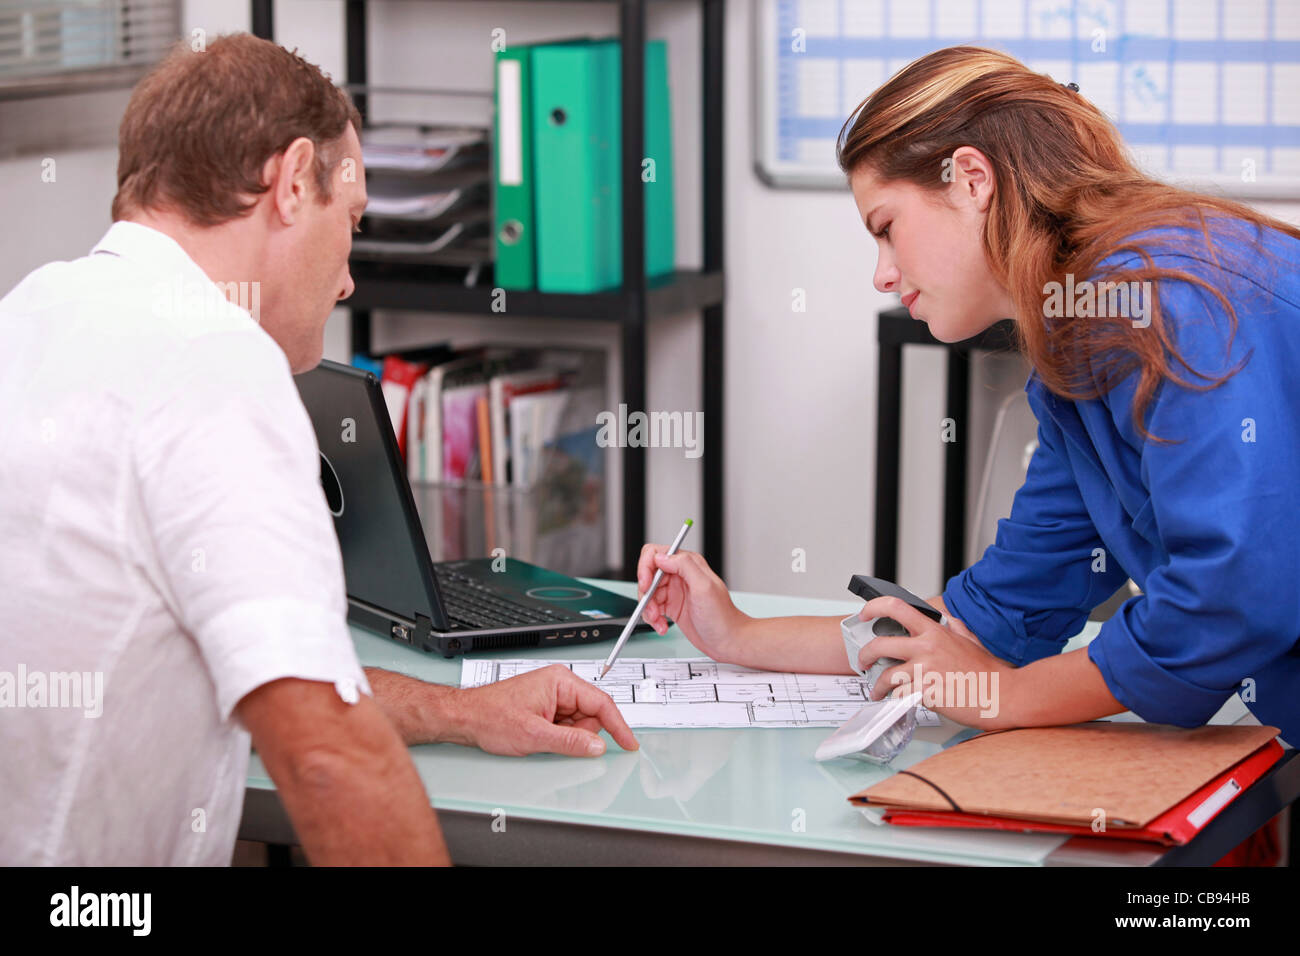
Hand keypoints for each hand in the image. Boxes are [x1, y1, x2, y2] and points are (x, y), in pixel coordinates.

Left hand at [451, 664, 638, 756]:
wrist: (466, 718)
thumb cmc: (490, 715)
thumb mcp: (534, 734)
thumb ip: (570, 741)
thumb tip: (597, 746)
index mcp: (560, 681)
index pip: (602, 702)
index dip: (618, 725)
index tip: (628, 742)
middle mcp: (559, 686)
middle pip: (592, 715)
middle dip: (580, 734)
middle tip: (555, 741)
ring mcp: (553, 698)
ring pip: (579, 724)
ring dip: (567, 737)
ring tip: (540, 738)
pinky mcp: (547, 710)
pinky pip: (566, 727)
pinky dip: (559, 738)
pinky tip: (539, 738)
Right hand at [635, 543, 748, 661]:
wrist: (727, 641)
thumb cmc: (722, 617)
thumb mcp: (704, 587)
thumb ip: (684, 566)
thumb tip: (662, 557)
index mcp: (688, 565)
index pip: (657, 554)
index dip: (646, 568)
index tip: (646, 584)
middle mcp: (680, 576)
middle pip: (648, 575)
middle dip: (646, 593)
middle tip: (651, 608)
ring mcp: (675, 592)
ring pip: (648, 594)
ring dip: (648, 609)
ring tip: (658, 621)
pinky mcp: (671, 607)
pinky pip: (652, 608)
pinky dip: (653, 619)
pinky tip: (662, 626)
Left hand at [857, 596, 1014, 728]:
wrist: (1004, 695)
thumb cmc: (990, 671)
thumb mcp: (969, 639)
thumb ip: (951, 625)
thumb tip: (939, 615)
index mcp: (935, 632)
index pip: (897, 608)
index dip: (874, 608)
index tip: (865, 614)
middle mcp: (927, 647)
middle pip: (880, 645)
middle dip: (864, 655)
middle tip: (863, 661)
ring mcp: (925, 670)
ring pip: (886, 675)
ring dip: (876, 685)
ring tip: (877, 691)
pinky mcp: (926, 693)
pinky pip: (899, 695)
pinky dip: (895, 699)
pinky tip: (896, 701)